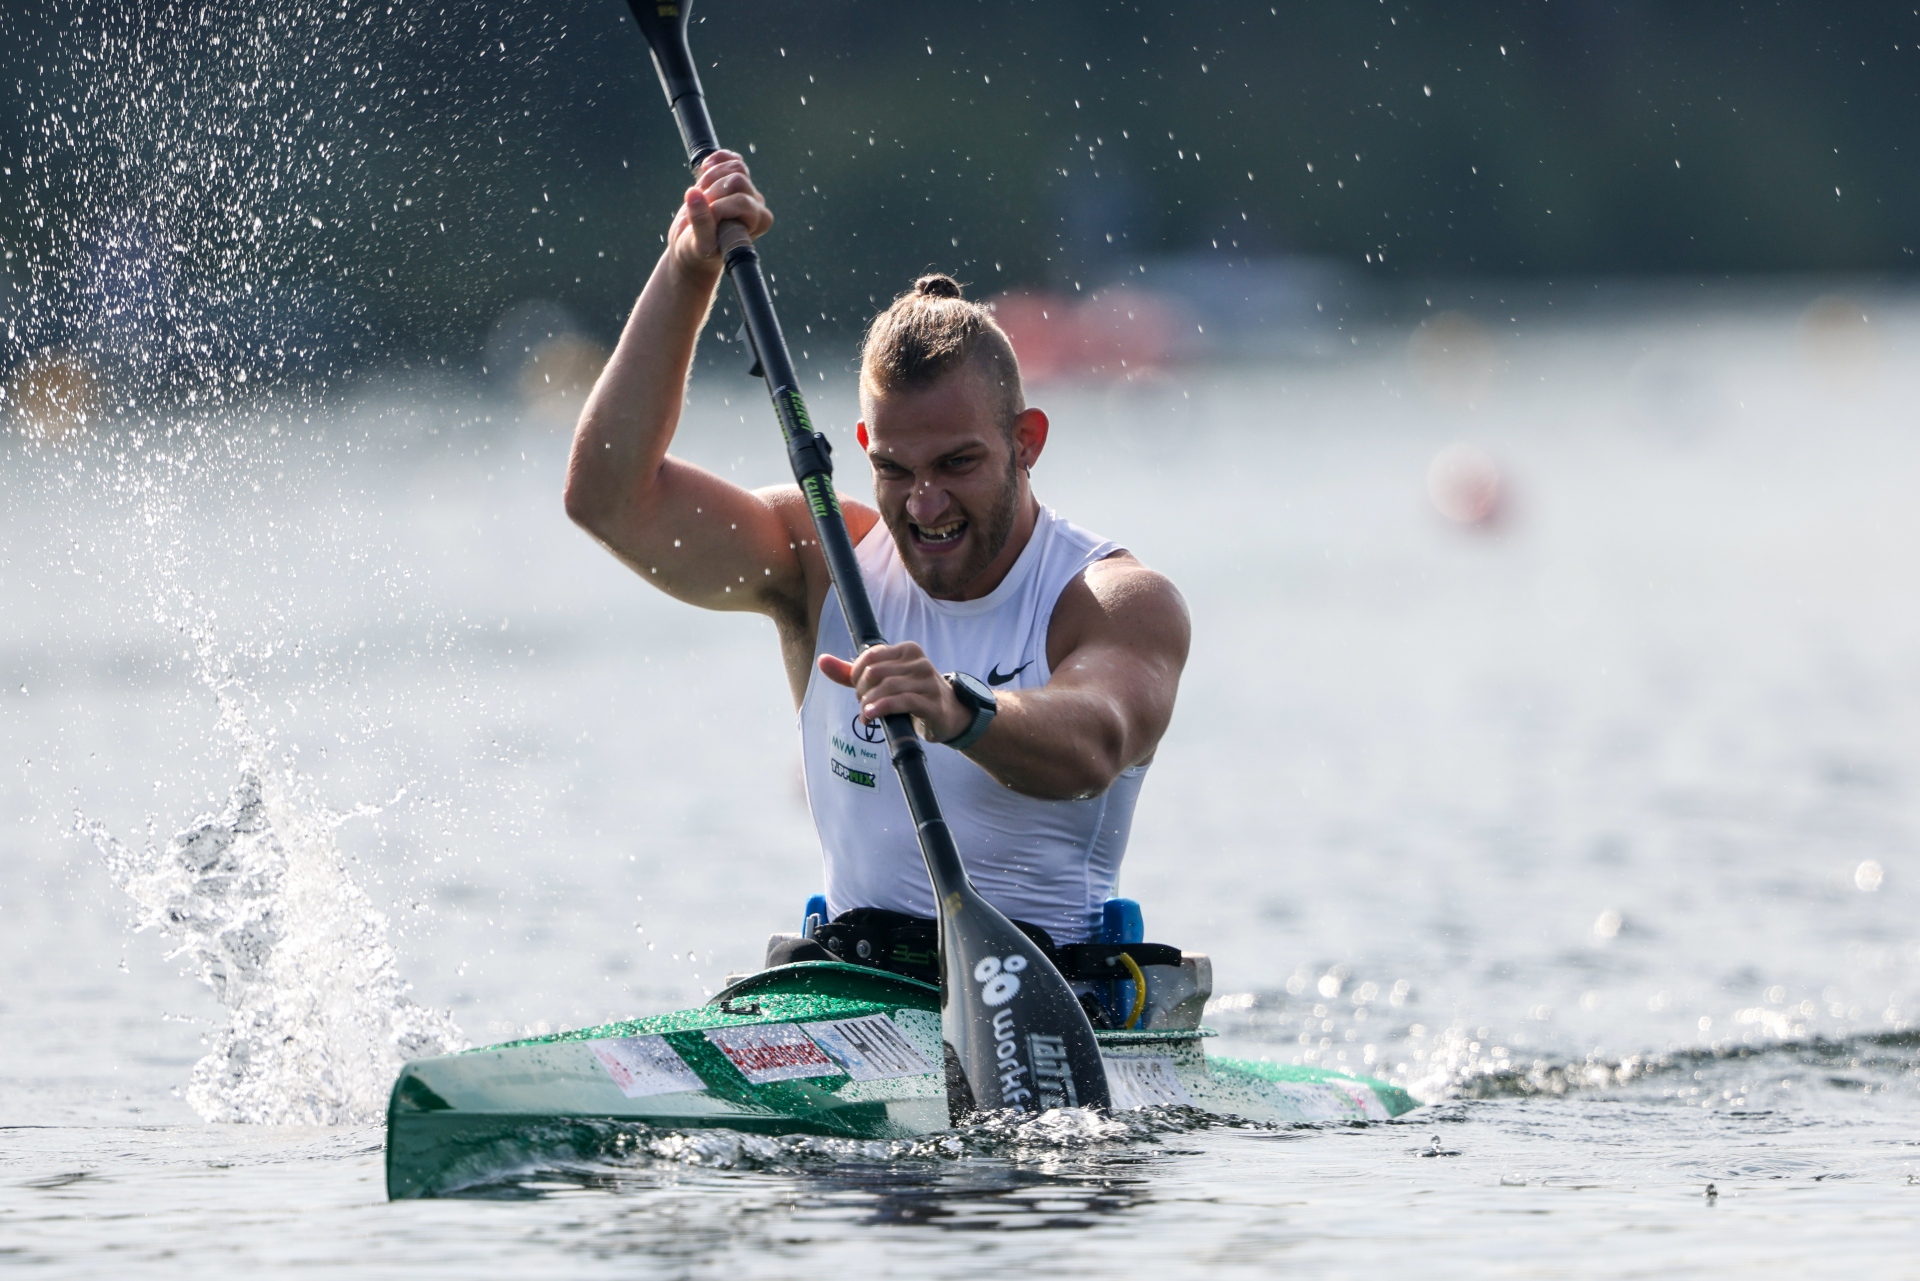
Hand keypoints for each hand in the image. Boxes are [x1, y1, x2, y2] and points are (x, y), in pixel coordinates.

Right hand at [665, 151, 774, 277]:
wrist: (692, 245)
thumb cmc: (698, 251)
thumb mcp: (697, 244)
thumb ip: (700, 222)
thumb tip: (694, 194)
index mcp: (758, 222)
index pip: (741, 201)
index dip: (717, 208)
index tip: (703, 222)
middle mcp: (757, 204)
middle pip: (737, 180)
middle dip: (711, 191)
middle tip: (697, 208)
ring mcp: (747, 189)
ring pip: (734, 166)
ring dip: (709, 178)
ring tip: (699, 196)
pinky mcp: (733, 178)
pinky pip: (730, 157)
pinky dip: (716, 159)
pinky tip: (704, 168)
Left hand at [818, 643, 972, 744]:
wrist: (948, 715)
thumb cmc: (911, 694)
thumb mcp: (882, 680)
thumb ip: (851, 672)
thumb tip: (821, 661)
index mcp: (908, 650)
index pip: (870, 656)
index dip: (856, 674)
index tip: (858, 689)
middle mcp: (920, 661)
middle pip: (876, 673)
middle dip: (862, 691)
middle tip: (863, 705)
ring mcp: (928, 681)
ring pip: (886, 687)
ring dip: (869, 704)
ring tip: (866, 715)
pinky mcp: (932, 703)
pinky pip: (902, 702)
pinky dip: (881, 709)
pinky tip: (872, 716)